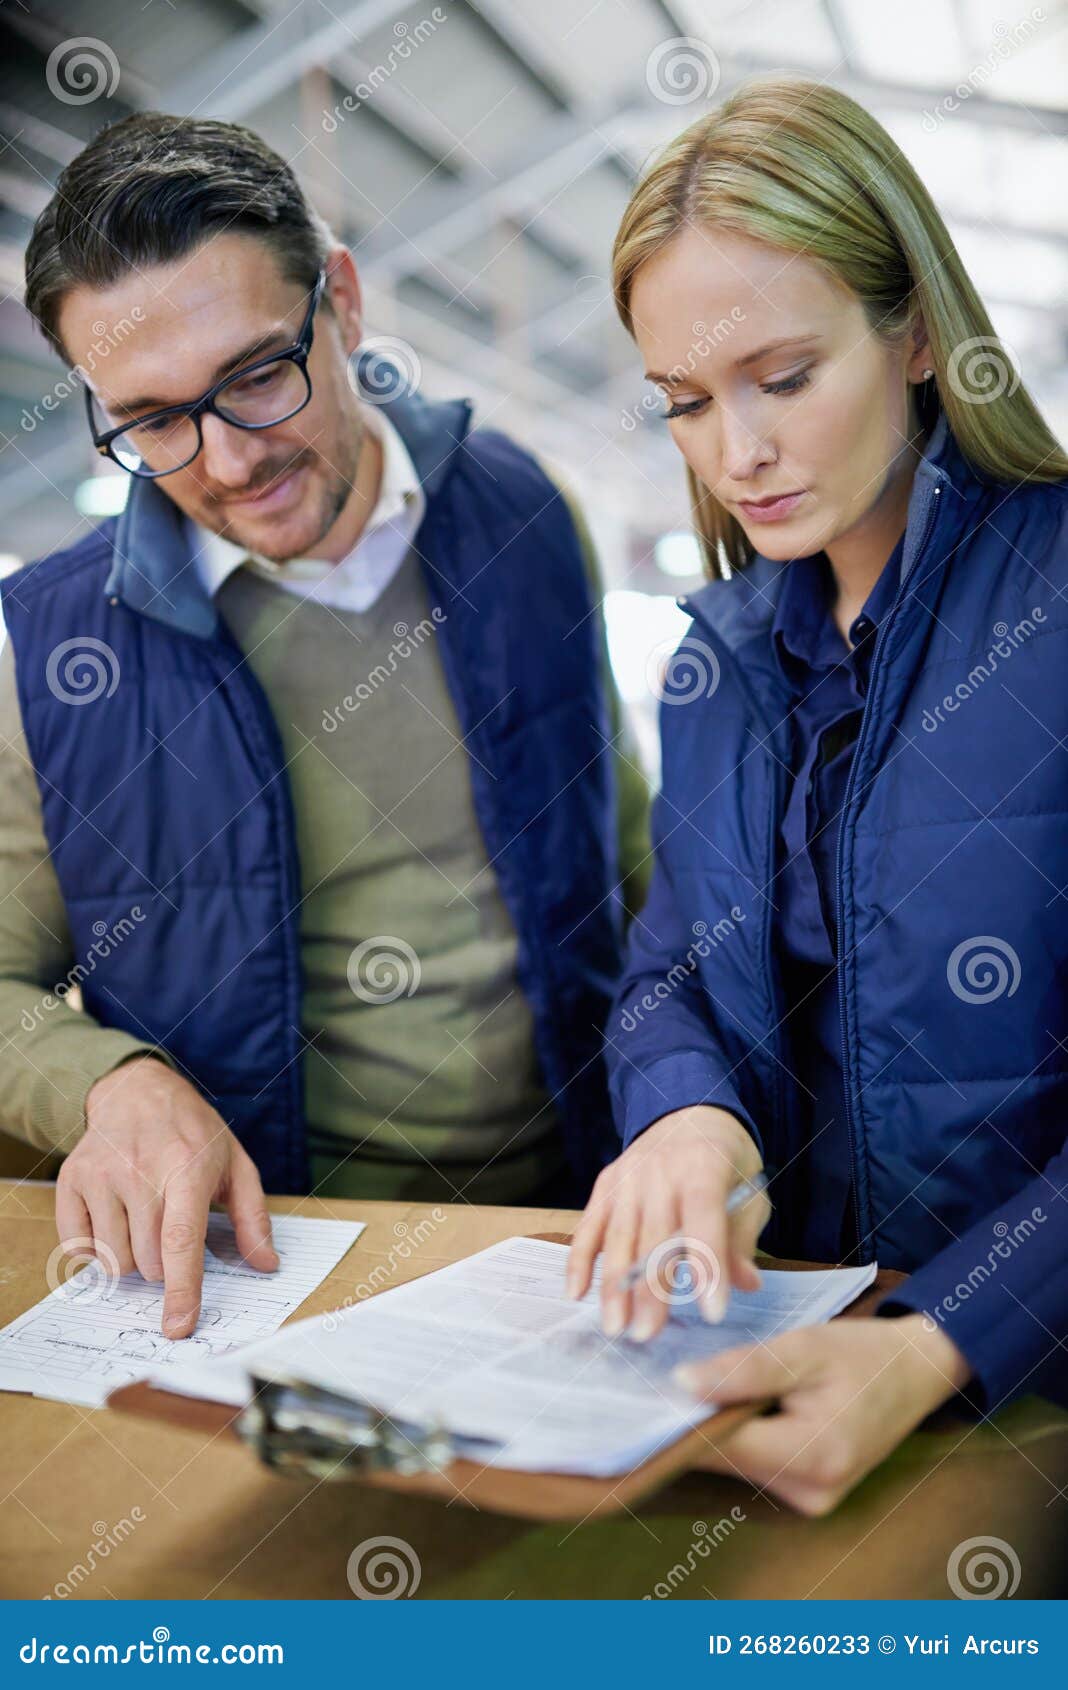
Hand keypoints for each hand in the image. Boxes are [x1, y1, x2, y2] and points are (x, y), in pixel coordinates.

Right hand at [57, 1056, 277, 1337]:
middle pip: (148, 1261)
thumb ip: (253, 1219)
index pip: (181, 1241)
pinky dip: (98, 1250)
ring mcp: (101, 1175)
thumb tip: (267, 1265)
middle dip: (165, 1266)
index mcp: (187, 1168)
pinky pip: (78, 1247)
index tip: (179, 1326)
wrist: (139, 1090)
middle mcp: (139, 1170)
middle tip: (172, 1231)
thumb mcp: (236, 1165)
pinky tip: (116, 1220)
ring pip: (113, 1261)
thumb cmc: (194, 1134)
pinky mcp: (71, 1180)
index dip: (182, 1290)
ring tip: (145, 1221)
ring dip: (133, 1259)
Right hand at [566, 1104, 769, 1339]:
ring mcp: (628, 1177)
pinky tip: (576, 1293)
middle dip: (651, 1290)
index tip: (713, 1312)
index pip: (706, 1221)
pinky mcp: (607, 1184)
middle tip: (648, 1335)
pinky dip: (579, 1260)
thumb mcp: (749, 1192)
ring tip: (616, 1328)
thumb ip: (742, 1239)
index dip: (709, 1267)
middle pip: (654, 1237)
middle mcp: (661, 1171)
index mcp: (704, 1168)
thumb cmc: (727, 1161)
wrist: (690, 1110)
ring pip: (618, 1238)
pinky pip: (589, 1226)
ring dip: (614, 1286)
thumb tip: (745, 1284)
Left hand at [675, 1314, 972, 1515]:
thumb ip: (743, 1370)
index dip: (677, 1418)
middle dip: (691, 1420)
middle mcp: (811, 1493)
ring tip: (683, 1384)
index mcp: (814, 1456)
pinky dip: (736, 1435)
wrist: (917, 1372)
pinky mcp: (808, 1492)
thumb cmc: (863, 1354)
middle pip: (725, 1457)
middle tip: (649, 1379)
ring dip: (712, 1427)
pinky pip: (756, 1463)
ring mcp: (811, 1500)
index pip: (721, 1445)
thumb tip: (679, 1384)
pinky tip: (719, 1403)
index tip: (637, 1390)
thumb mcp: (803, 1349)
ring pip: (737, 1462)